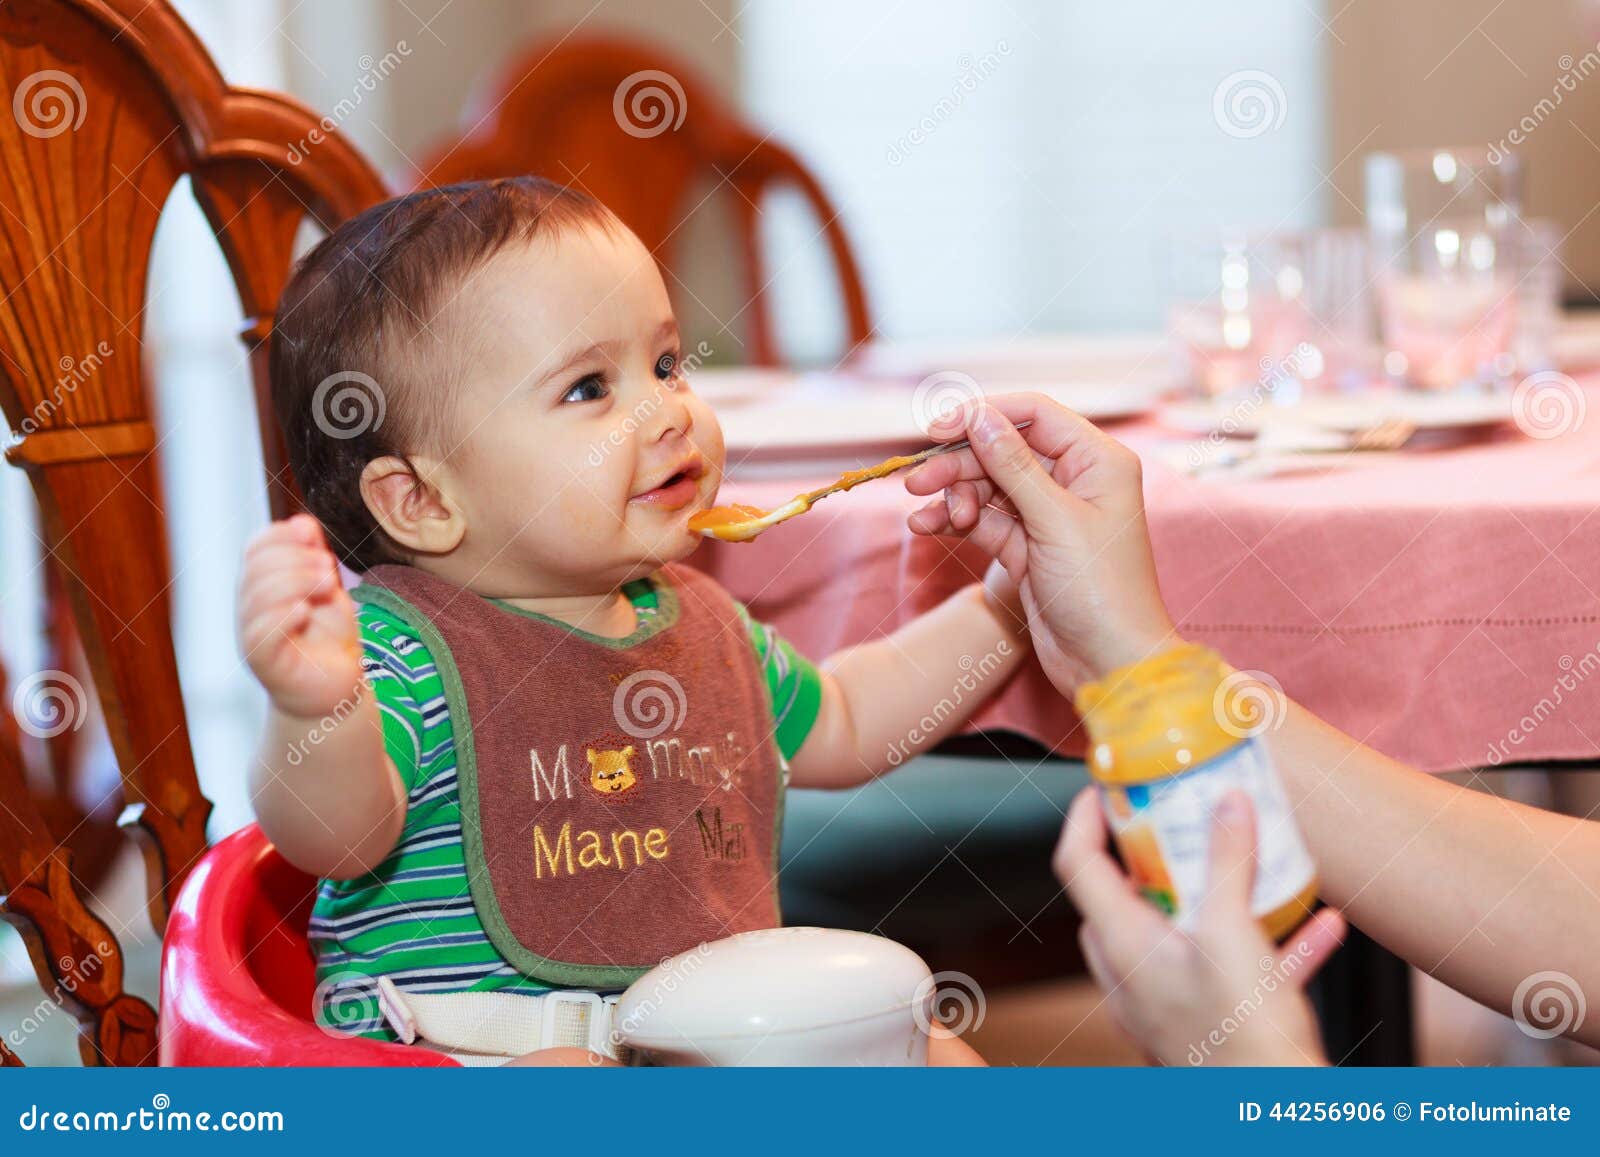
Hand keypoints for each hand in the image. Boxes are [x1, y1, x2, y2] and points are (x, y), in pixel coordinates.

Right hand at [238, 513, 361, 718]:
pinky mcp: (263, 662)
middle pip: (256, 568)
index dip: (279, 534)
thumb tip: (302, 521)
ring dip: (295, 582)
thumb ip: (314, 557)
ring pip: (258, 597)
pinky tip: (304, 611)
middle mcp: (250, 607)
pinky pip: (260, 634)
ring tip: (328, 586)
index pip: (255, 548)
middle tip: (328, 568)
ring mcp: (252, 634)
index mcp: (262, 584)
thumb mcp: (328, 590)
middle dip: (295, 559)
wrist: (337, 685)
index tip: (311, 534)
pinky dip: (282, 616)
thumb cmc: (329, 637)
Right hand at [905, 394, 1174, 692]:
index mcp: (1097, 461)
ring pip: (988, 485)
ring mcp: (1048, 513)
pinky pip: (984, 519)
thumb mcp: (1054, 520)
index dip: (983, 415)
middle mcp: (1074, 479)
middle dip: (958, 463)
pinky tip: (927, 527)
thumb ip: (1012, 465)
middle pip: (1003, 449)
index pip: (1034, 414)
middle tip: (917, 482)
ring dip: (952, 495)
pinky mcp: (1027, 545)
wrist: (1110, 662)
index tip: (938, 428)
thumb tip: (979, 416)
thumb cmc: (1102, 590)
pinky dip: (956, 521)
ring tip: (922, 515)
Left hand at [1054, 787, 1345, 1066]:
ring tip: (1253, 865)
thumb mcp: (1234, 936)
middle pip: (1125, 896)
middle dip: (1155, 856)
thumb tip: (1226, 804)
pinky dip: (1266, 944)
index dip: (1086, 819)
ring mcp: (1163, 1002)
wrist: (1273, 1119)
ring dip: (1217, 896)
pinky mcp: (1203, 1023)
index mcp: (1123, 945)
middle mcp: (1131, 973)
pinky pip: (1228, 969)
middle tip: (1183, 821)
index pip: (1077, 864)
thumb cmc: (1241, 1044)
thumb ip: (1229, 864)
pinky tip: (1318, 926)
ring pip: (1180, 931)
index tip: (1106, 789)